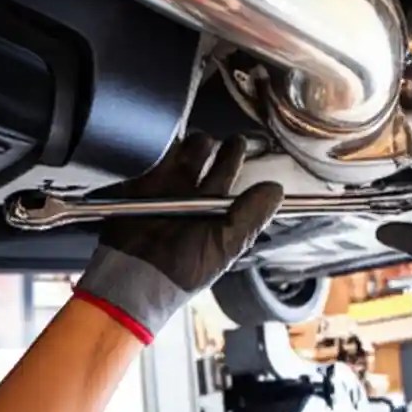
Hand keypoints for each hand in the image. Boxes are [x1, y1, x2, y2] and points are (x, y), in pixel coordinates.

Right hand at [75, 134, 283, 342]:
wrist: (135, 277)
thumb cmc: (182, 271)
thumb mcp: (225, 245)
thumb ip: (251, 217)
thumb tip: (275, 190)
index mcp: (212, 214)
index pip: (226, 177)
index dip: (234, 158)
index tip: (239, 142)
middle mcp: (190, 201)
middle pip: (205, 163)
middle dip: (216, 147)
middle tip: (225, 135)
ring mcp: (165, 192)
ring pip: (182, 157)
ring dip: (193, 145)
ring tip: (202, 138)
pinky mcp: (139, 187)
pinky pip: (153, 160)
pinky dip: (163, 149)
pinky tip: (173, 140)